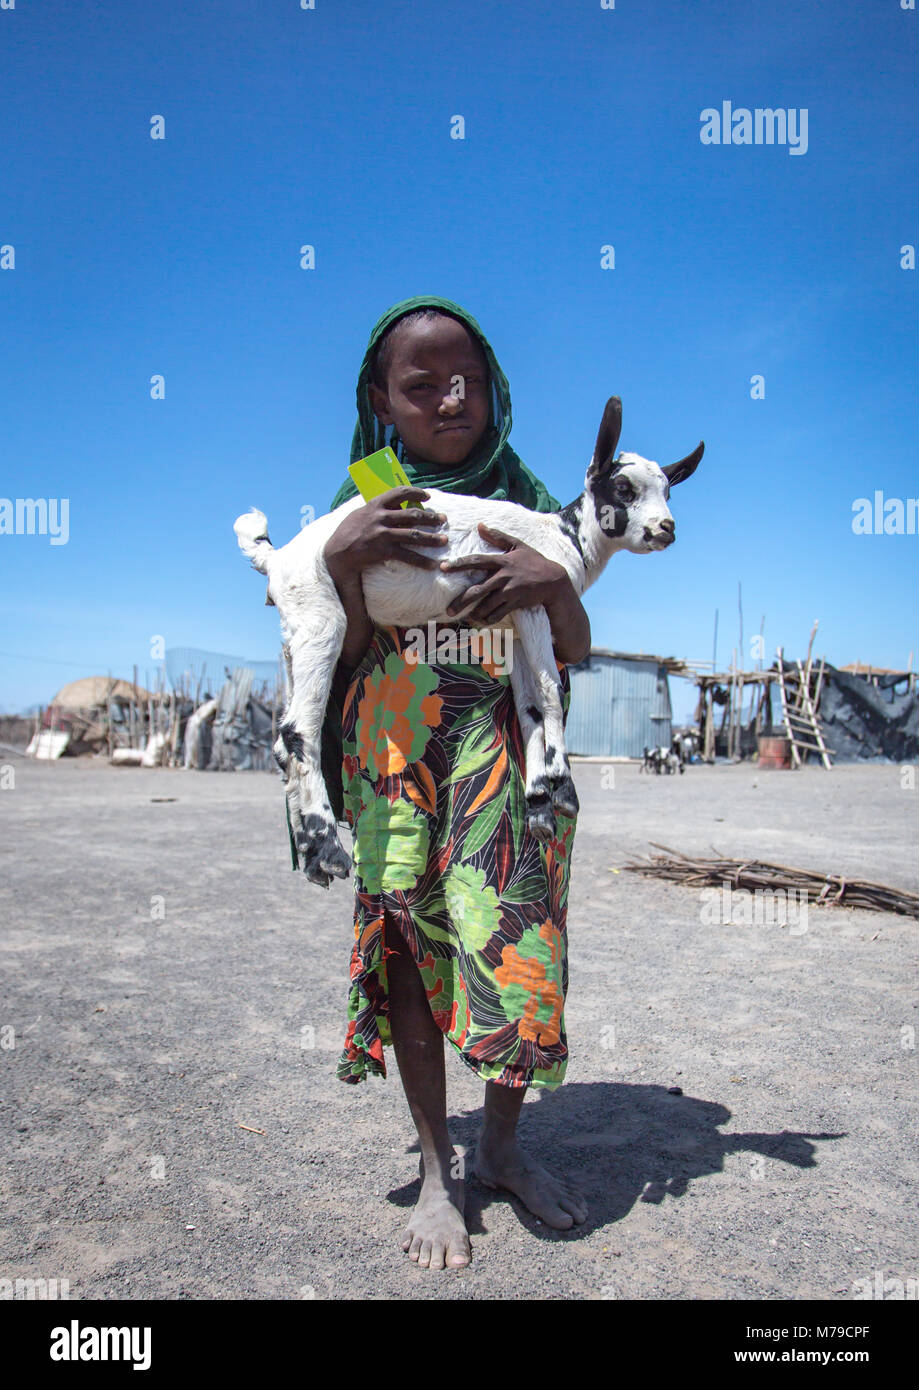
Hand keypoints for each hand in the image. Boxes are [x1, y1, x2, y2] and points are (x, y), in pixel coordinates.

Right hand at [324, 486, 448, 582]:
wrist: (335, 552)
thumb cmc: (347, 533)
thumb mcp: (360, 513)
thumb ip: (377, 508)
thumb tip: (394, 505)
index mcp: (375, 505)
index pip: (399, 492)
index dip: (416, 492)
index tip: (428, 497)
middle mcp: (381, 517)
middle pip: (412, 515)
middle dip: (431, 517)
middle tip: (443, 520)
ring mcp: (382, 534)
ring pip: (413, 535)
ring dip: (431, 538)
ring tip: (444, 541)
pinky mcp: (383, 550)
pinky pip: (407, 555)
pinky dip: (422, 561)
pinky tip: (433, 564)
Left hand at [439, 523, 567, 622]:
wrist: (553, 581)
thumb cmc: (534, 561)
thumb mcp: (518, 545)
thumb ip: (498, 536)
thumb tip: (480, 525)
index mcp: (502, 561)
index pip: (476, 561)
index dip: (459, 564)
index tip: (443, 567)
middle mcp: (503, 577)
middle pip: (477, 591)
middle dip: (461, 602)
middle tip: (448, 611)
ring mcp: (509, 592)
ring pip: (486, 606)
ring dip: (474, 614)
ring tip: (465, 618)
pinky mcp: (515, 603)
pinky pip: (497, 614)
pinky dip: (487, 619)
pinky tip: (480, 621)